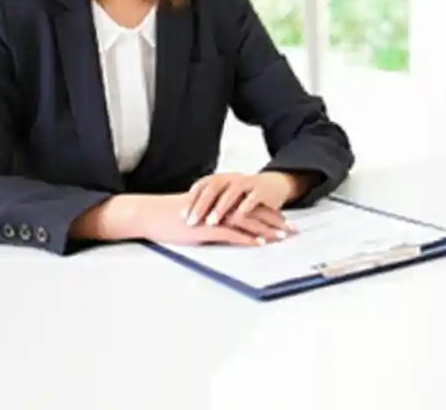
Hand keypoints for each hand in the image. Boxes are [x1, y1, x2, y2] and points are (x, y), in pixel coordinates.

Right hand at [81, 194, 290, 245]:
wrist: (152, 214)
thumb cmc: (173, 217)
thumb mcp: (200, 215)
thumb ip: (215, 217)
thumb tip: (228, 225)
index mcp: (221, 201)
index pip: (251, 206)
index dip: (270, 213)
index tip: (285, 222)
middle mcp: (221, 205)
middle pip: (255, 212)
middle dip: (276, 222)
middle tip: (293, 230)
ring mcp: (215, 216)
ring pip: (247, 222)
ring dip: (267, 230)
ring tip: (282, 238)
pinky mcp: (206, 227)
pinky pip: (231, 233)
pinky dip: (247, 239)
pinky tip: (260, 244)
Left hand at [182, 171, 302, 232]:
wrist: (275, 185)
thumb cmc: (245, 196)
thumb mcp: (226, 196)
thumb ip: (210, 204)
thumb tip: (186, 217)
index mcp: (221, 178)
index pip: (202, 186)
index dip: (191, 199)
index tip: (182, 215)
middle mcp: (232, 177)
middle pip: (213, 187)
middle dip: (201, 205)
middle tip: (192, 221)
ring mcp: (248, 182)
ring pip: (232, 192)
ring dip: (220, 208)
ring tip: (212, 222)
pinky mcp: (262, 190)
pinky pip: (252, 198)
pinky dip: (244, 208)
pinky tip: (237, 219)